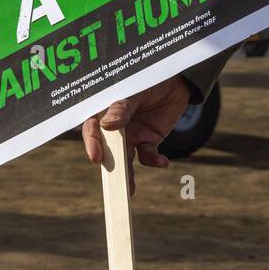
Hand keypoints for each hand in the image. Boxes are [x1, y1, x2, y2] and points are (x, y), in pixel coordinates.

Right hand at [81, 77, 190, 195]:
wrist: (177, 81)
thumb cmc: (150, 78)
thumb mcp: (136, 89)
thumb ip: (122, 107)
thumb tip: (107, 126)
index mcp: (104, 109)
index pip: (92, 127)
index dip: (91, 142)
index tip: (95, 156)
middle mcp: (114, 126)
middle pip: (106, 148)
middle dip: (108, 166)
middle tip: (111, 183)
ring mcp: (130, 135)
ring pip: (125, 158)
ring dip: (128, 175)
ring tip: (129, 191)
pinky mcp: (148, 141)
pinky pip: (148, 156)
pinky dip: (154, 161)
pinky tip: (162, 162)